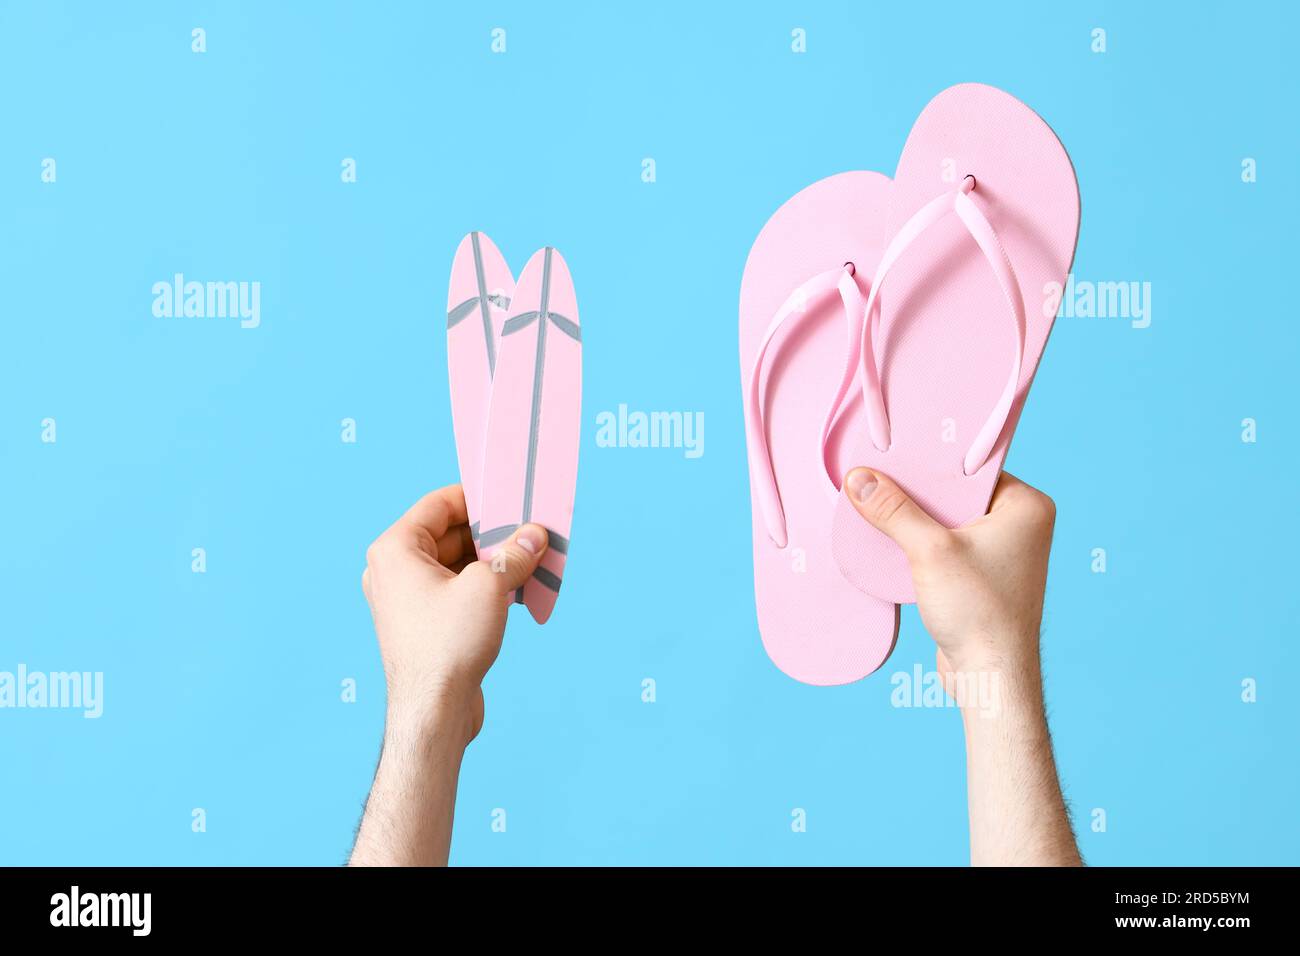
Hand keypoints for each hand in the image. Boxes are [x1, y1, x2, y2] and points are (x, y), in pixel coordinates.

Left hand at [361, 483, 547, 746]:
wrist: (433, 712)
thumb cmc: (448, 646)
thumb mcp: (490, 587)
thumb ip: (514, 553)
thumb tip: (534, 536)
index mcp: (396, 549)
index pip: (440, 504)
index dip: (478, 498)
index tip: (512, 496)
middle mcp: (394, 570)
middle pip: (450, 534)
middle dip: (493, 533)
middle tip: (530, 529)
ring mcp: (408, 599)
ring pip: (458, 565)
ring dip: (495, 561)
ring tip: (532, 558)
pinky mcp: (425, 624)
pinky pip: (458, 590)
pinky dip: (487, 586)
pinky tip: (520, 588)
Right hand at [843, 468, 1054, 680]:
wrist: (989, 677)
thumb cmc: (979, 613)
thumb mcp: (929, 551)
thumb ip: (893, 511)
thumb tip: (860, 478)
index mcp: (1027, 506)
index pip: (971, 466)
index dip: (932, 459)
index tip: (895, 449)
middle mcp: (1020, 524)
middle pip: (955, 491)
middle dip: (917, 489)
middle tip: (877, 473)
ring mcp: (1000, 551)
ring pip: (946, 519)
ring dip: (913, 518)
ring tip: (875, 502)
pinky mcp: (980, 575)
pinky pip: (944, 544)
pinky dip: (918, 542)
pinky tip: (887, 537)